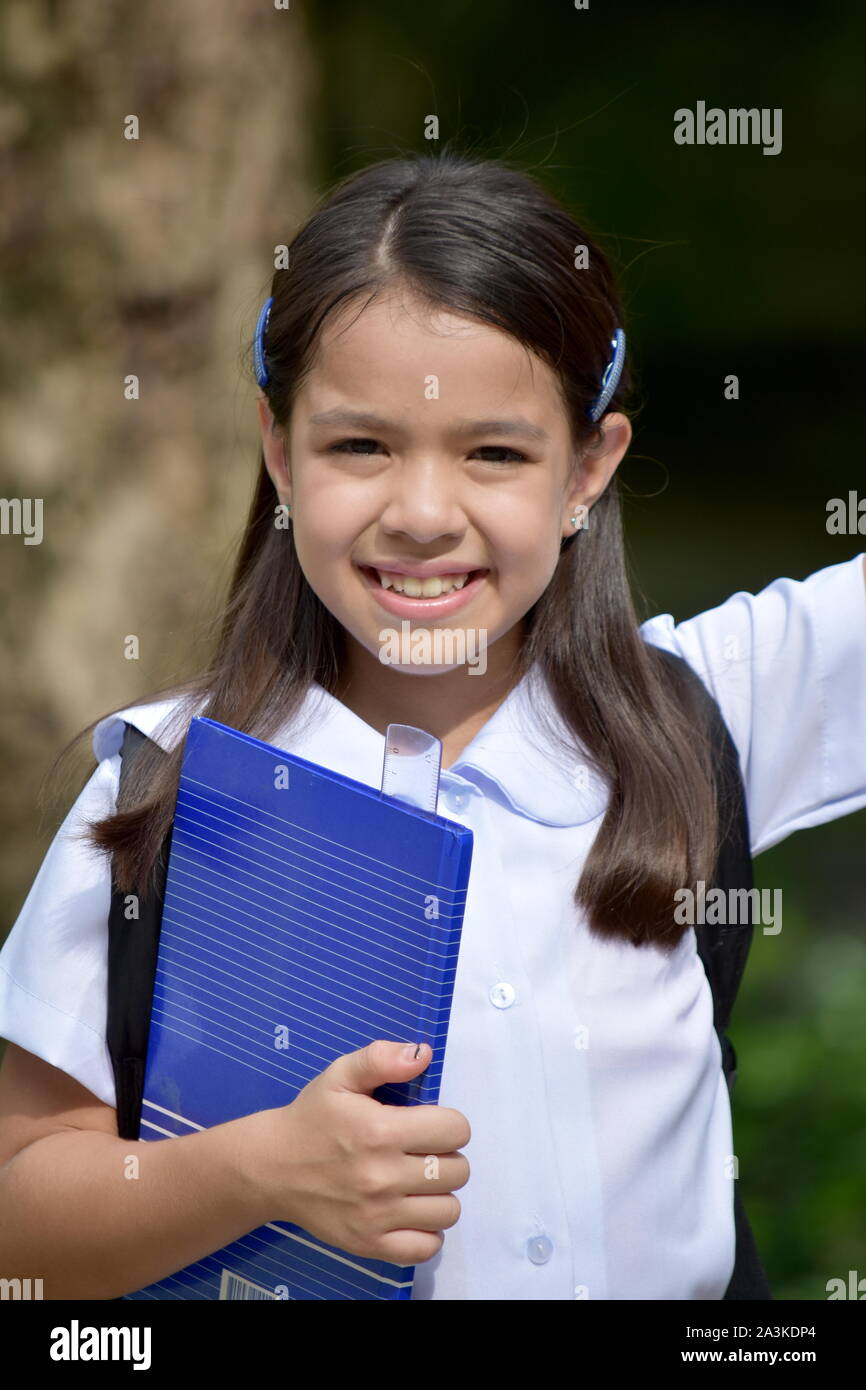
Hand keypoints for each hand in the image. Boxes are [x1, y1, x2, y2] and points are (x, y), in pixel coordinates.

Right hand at [243, 1039, 470, 1266]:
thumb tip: (422, 1055)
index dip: (448, 1123)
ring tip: (415, 1181)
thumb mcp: (341, 1075)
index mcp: (380, 1131)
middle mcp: (382, 1177)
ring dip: (439, 1193)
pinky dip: (427, 1230)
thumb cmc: (312, 1118)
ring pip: (448, 1210)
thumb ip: (382, 1058)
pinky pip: (427, 1248)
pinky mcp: (369, 1245)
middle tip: (420, 1151)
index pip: (455, 1130)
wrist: (272, 1168)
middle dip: (446, 1156)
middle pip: (457, 1171)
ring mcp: (376, 1217)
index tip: (428, 1124)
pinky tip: (409, 1210)